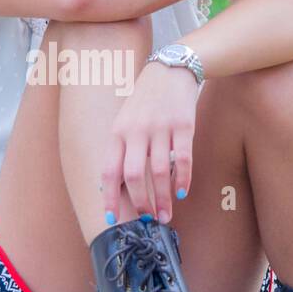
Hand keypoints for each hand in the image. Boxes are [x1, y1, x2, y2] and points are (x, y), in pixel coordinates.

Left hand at [101, 58, 199, 225]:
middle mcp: (136, 131)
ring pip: (159, 172)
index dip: (109, 197)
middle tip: (147, 220)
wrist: (169, 70)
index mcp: (118, 132)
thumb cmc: (144, 102)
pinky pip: (183, 159)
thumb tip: (113, 186)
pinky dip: (183, 179)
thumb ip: (120, 149)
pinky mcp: (183, 126)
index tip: (111, 219)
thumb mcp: (124, 121)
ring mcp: (160, 128)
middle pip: (134, 176)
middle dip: (140, 203)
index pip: (109, 170)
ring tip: (166, 215)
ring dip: (163, 198)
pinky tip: (182, 192)